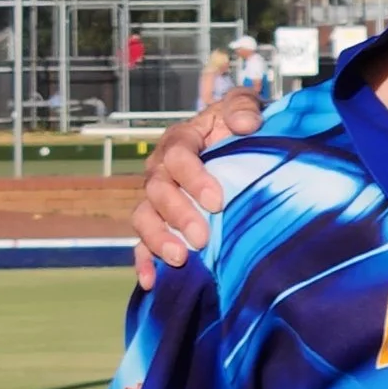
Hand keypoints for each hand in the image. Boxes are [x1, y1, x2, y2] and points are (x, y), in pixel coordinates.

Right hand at [131, 97, 261, 288]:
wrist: (239, 147)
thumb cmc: (240, 126)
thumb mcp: (243, 107)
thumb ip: (243, 107)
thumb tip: (245, 124)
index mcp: (180, 140)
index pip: (177, 156)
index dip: (194, 178)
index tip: (218, 201)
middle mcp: (161, 169)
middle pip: (158, 191)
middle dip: (178, 215)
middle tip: (201, 238)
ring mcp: (157, 199)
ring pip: (144, 218)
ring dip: (157, 239)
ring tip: (179, 259)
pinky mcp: (159, 223)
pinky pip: (142, 243)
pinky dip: (143, 262)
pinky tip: (151, 281)